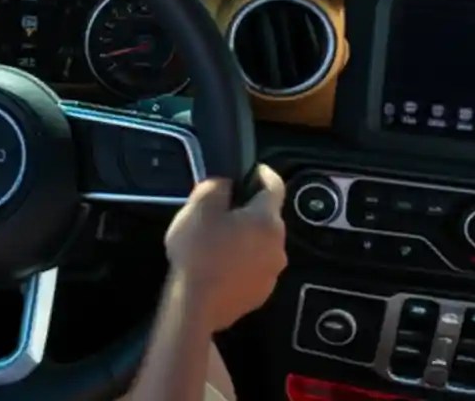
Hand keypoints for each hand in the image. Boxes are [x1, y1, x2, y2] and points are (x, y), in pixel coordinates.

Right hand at [165, 165, 286, 331]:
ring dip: (246, 239)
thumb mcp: (199, 207)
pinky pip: (254, 268)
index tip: (253, 169)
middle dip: (248, 211)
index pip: (275, 186)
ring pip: (261, 245)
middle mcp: (278, 245)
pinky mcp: (261, 294)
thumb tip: (226, 182)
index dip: (263, 173)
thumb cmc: (198, 252)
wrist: (196, 305)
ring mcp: (272, 273)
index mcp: (267, 219)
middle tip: (222, 211)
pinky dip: (242, 263)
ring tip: (219, 242)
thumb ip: (216, 186)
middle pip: (266, 218)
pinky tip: (221, 267)